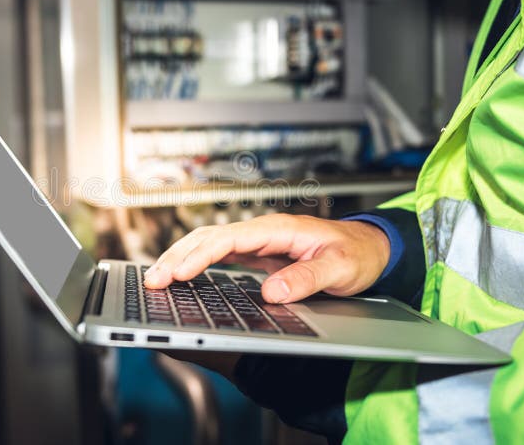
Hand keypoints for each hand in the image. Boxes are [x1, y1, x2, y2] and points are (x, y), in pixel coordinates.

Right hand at [144, 214, 389, 303]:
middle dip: (177, 257)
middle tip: (152, 281)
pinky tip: (181, 278)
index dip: (201, 256)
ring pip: (208, 244)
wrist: (370, 248)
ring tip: (156, 279)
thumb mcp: (341, 268)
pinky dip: (194, 264)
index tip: (181, 274)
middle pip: (209, 238)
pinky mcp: (257, 255)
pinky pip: (218, 255)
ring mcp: (257, 242)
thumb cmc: (357, 254)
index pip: (229, 239)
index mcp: (278, 230)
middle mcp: (262, 232)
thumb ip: (308, 278)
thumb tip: (272, 293)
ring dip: (180, 259)